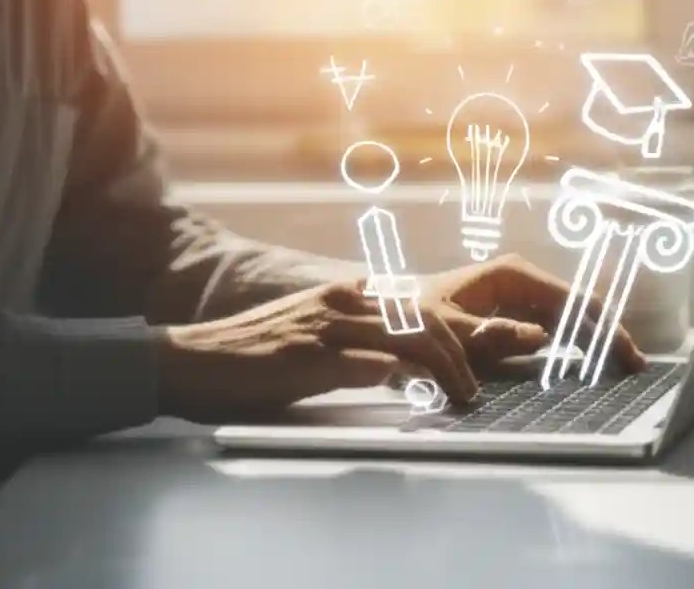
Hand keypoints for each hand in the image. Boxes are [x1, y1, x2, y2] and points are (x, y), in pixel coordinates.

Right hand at [157, 254, 643, 420]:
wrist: (189, 360)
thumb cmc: (251, 358)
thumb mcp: (312, 341)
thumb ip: (357, 343)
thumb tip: (399, 364)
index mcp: (351, 296)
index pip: (425, 308)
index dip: (469, 330)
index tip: (504, 347)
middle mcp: (346, 301)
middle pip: (429, 318)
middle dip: (470, 350)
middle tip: (488, 383)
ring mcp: (329, 325)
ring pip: (409, 336)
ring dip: (446, 368)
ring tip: (465, 397)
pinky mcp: (310, 354)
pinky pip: (368, 361)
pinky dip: (401, 377)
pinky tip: (421, 394)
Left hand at [418, 253, 645, 378]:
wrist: (387, 311)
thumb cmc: (412, 316)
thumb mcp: (445, 329)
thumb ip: (488, 335)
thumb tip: (539, 337)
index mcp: (513, 276)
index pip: (572, 300)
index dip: (602, 327)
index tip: (624, 354)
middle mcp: (523, 280)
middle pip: (579, 306)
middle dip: (607, 333)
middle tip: (636, 366)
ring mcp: (520, 296)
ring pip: (572, 317)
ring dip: (596, 340)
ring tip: (624, 367)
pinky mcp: (515, 313)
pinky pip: (555, 327)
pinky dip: (575, 344)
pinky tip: (593, 363)